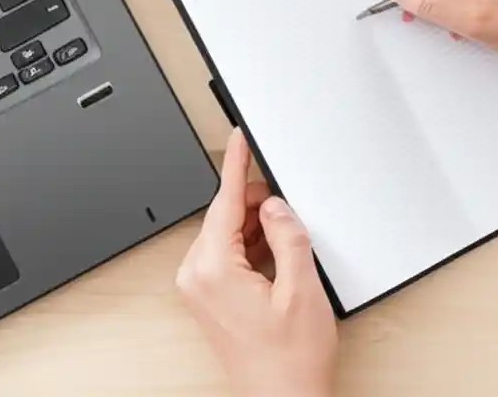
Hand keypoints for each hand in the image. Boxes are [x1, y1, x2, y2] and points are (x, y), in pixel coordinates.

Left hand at [177, 129, 337, 396]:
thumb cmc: (289, 360)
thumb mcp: (300, 288)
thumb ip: (288, 236)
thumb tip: (277, 206)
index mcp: (213, 269)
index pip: (225, 201)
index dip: (236, 164)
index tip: (238, 138)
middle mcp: (196, 277)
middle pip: (226, 216)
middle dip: (258, 205)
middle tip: (290, 209)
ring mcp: (199, 289)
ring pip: (229, 235)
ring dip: (258, 230)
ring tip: (289, 247)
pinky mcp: (208, 298)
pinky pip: (227, 255)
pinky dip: (252, 249)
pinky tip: (278, 259)